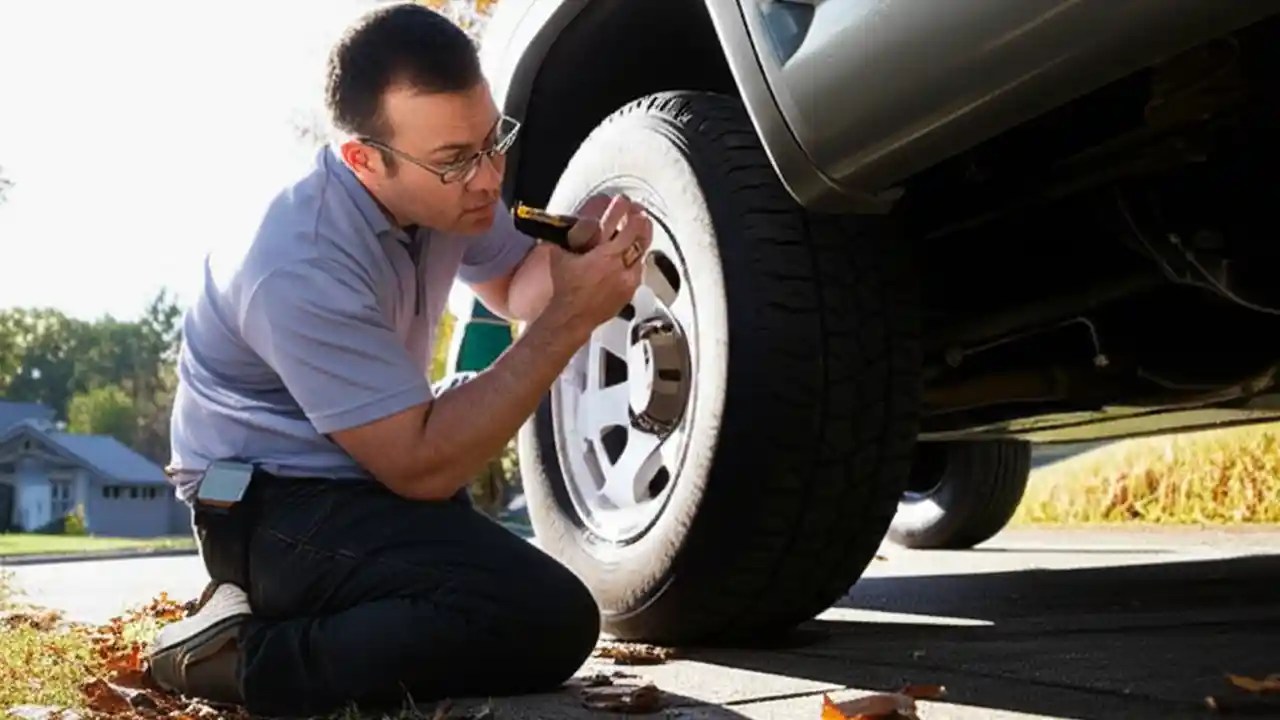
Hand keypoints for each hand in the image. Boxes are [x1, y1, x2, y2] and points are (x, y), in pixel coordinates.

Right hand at [547, 194, 652, 335]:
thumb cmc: (564, 290)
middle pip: (642, 240)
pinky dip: (636, 264)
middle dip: (643, 226)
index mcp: (607, 255)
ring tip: (639, 235)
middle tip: (641, 215)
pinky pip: (638, 274)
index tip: (631, 206)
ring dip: (641, 244)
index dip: (633, 214)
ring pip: (642, 257)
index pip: (630, 228)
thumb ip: (563, 239)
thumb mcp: (559, 258)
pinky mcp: (627, 295)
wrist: (570, 317)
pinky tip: (632, 260)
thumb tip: (561, 227)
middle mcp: (621, 268)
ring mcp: (627, 283)